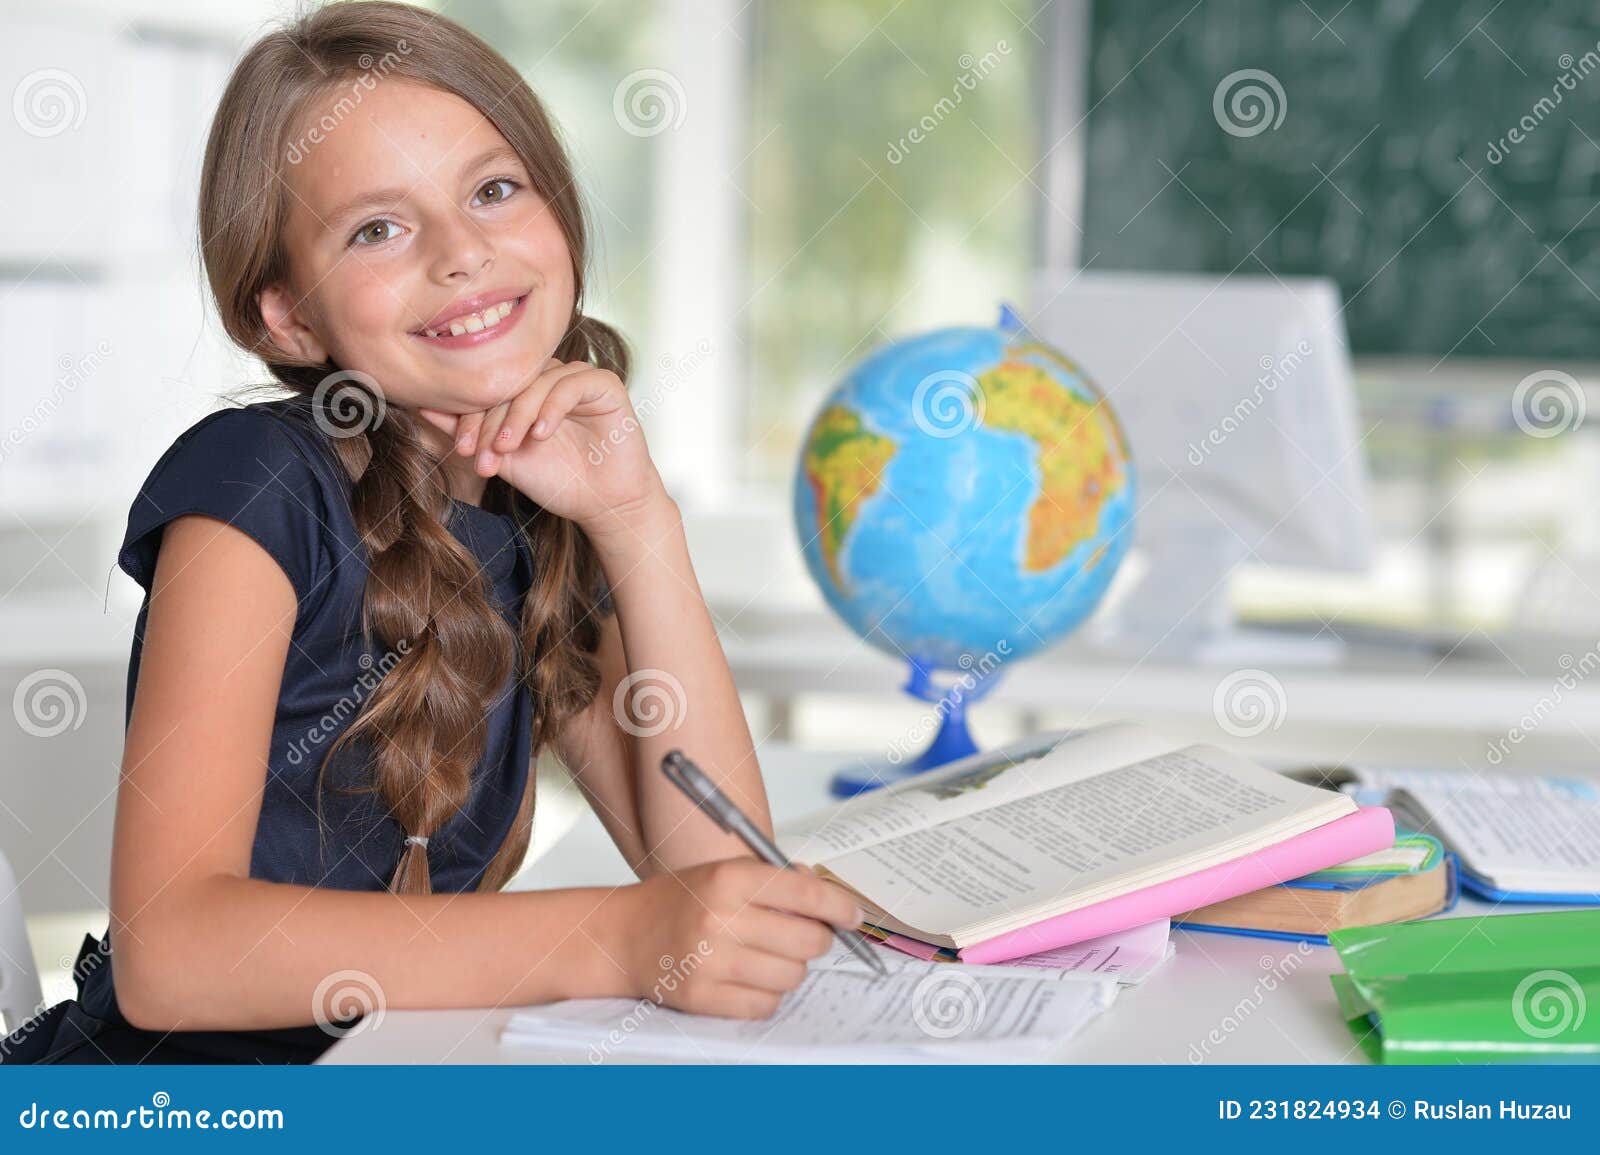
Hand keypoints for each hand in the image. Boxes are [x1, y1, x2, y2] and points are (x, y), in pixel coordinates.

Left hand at [417, 358, 664, 531]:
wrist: (604, 504)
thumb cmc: (559, 481)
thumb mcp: (503, 458)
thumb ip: (469, 431)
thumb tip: (421, 406)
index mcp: (525, 391)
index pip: (490, 390)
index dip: (471, 416)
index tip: (460, 449)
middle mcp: (549, 378)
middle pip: (510, 384)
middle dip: (491, 420)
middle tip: (482, 453)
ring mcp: (577, 378)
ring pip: (537, 382)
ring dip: (518, 415)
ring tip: (510, 448)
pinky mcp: (604, 384)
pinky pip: (571, 384)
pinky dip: (552, 407)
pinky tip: (542, 434)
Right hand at [616, 858, 864, 1018]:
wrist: (621, 936)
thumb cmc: (679, 901)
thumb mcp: (723, 872)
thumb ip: (776, 880)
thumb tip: (828, 900)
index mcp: (728, 878)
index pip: (806, 892)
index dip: (839, 907)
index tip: (853, 916)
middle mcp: (719, 918)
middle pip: (808, 939)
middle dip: (816, 939)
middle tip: (806, 936)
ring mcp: (710, 962)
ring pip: (791, 976)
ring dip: (791, 968)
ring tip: (768, 956)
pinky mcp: (702, 998)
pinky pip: (765, 1005)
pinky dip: (767, 994)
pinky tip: (750, 977)